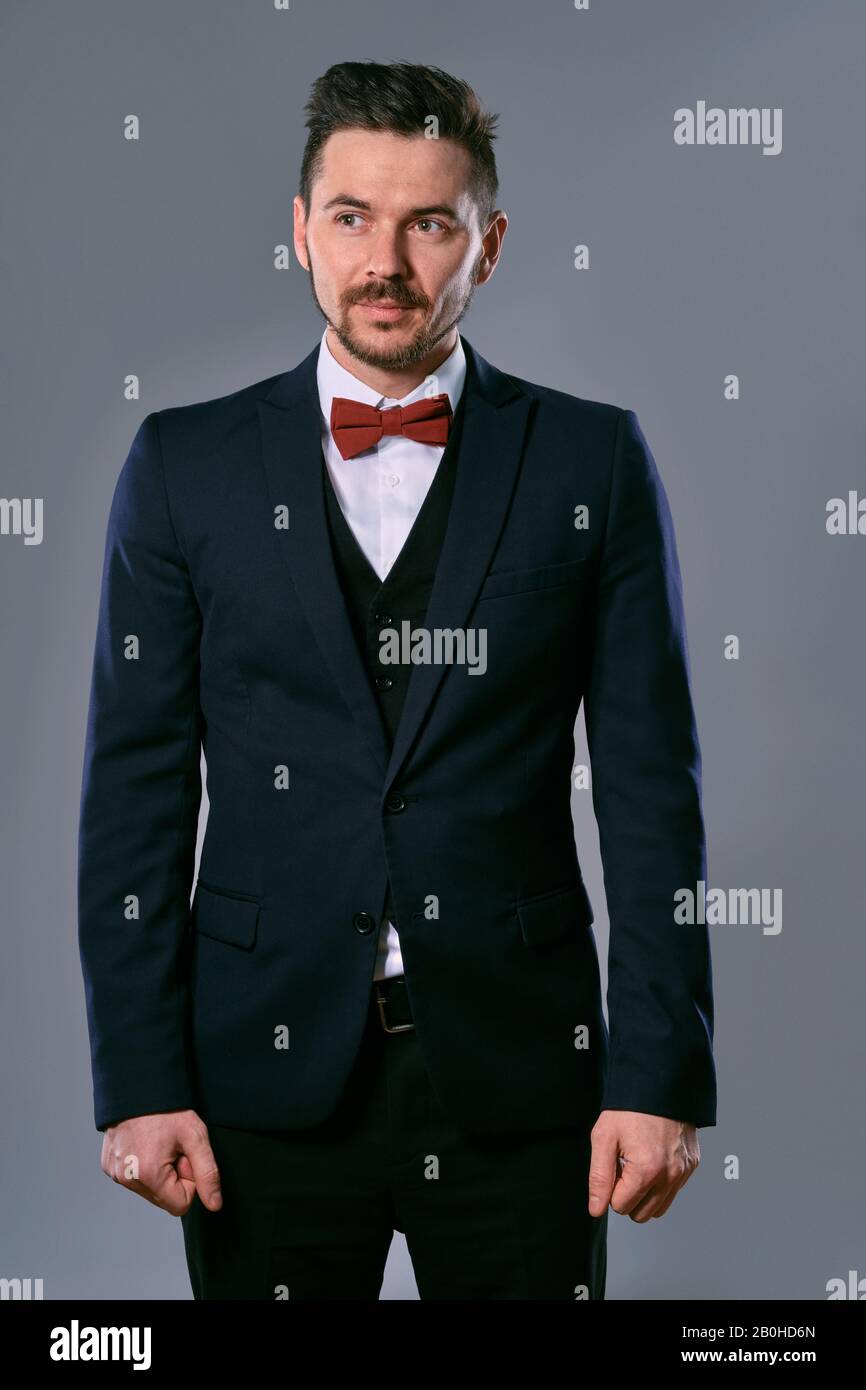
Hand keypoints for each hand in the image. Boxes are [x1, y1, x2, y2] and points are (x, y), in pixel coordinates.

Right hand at [100, 1110, 222, 1216]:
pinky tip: (146, 1144)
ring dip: (159, 1172)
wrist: (138, 1086)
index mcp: (148, 1175)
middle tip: (173, 1148)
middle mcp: (126, 1179)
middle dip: (174, 1177)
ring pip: (149, 1190)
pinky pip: (133, 1179)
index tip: (185, 1156)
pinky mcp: (108, 1166)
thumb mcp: (195, 1137)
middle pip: (163, 1199)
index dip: (189, 1181)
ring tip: (160, 1144)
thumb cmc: (168, 1110)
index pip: (180, 1205)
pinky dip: (144, 1166)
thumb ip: (208, 1173)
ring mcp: (114, 1173)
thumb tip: (215, 1205)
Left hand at [588, 1109, 698, 1220]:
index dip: (611, 1188)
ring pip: (659, 1208)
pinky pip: (673, 1190)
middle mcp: (670, 1176)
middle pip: (640, 1214)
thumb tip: (597, 1209)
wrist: (658, 1084)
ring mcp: (684, 1172)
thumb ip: (599, 1178)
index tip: (613, 1165)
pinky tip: (652, 1158)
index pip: (620, 1206)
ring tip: (637, 1165)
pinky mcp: (691, 1165)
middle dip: (627, 1196)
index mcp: (647, 1171)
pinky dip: (660, 1183)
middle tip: (623, 1167)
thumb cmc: (628, 1109)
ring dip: (645, 1194)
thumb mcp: (604, 1138)